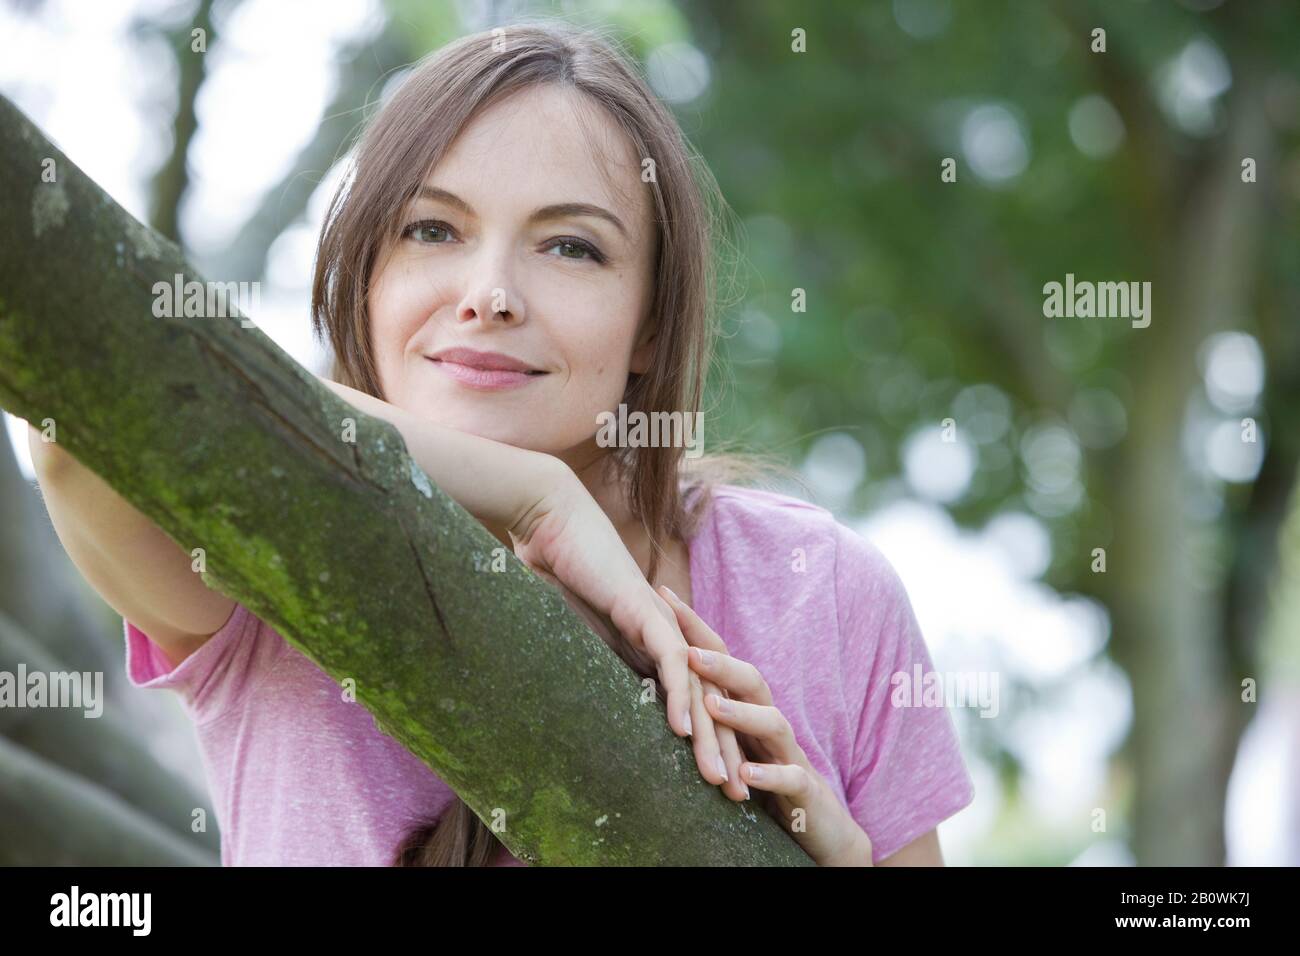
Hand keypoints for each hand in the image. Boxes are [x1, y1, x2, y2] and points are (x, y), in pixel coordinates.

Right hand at [507, 468, 738, 792]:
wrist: (553, 523)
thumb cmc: (557, 571)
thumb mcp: (572, 633)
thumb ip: (584, 663)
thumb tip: (569, 702)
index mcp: (652, 646)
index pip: (689, 702)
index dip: (704, 743)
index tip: (713, 785)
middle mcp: (667, 636)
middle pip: (707, 703)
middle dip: (724, 751)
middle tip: (738, 797)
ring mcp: (661, 623)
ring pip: (698, 689)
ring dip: (711, 737)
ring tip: (722, 780)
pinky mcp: (645, 611)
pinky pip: (669, 661)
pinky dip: (679, 696)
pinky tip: (685, 732)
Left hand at [660, 585, 875, 865]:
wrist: (819, 826)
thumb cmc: (765, 779)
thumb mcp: (730, 742)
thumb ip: (703, 713)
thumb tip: (652, 680)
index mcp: (750, 709)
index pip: (724, 660)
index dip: (697, 629)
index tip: (665, 598)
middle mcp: (771, 723)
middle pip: (751, 681)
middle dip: (721, 663)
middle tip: (687, 651)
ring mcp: (789, 753)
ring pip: (773, 722)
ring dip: (741, 712)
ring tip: (711, 705)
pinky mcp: (803, 789)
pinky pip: (789, 776)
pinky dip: (768, 773)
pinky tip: (746, 773)